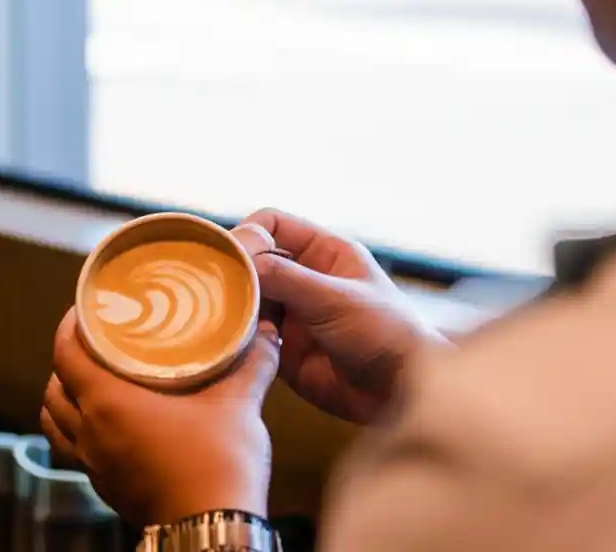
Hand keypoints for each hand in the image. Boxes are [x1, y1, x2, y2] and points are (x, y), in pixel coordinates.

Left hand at [40, 228, 282, 525]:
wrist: (214, 528)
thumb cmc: (218, 463)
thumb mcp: (240, 403)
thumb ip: (253, 362)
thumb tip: (267, 330)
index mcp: (108, 404)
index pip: (66, 355)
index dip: (68, 327)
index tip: (84, 311)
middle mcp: (91, 434)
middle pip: (53, 389)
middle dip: (66, 362)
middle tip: (95, 343)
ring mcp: (95, 466)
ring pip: (56, 424)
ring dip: (65, 399)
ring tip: (92, 382)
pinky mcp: (107, 488)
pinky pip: (76, 451)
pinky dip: (79, 431)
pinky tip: (113, 425)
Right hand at [238, 209, 449, 424]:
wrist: (401, 392)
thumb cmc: (385, 333)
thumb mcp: (336, 299)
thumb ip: (288, 278)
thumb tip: (242, 260)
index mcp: (325, 253)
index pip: (275, 224)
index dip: (250, 233)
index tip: (231, 256)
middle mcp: (306, 279)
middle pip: (254, 262)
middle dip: (235, 273)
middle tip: (215, 291)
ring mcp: (294, 314)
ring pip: (247, 299)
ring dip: (233, 306)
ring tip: (219, 318)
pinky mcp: (284, 349)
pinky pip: (249, 336)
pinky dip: (236, 337)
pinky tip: (229, 343)